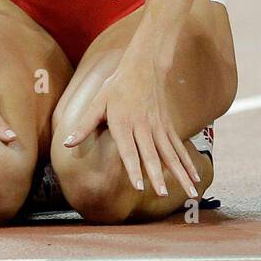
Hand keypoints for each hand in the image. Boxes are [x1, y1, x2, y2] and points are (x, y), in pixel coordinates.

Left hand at [62, 52, 199, 199]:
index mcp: (124, 123)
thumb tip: (66, 144)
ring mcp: (159, 126)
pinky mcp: (168, 126)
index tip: (139, 187)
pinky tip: (194, 176)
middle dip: (158, 176)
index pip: (129, 150)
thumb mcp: (97, 103)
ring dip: (180, 173)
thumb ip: (84, 125)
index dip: (134, 168)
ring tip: (190, 192)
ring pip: (171, 153)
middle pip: (152, 154)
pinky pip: (179, 147)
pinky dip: (187, 162)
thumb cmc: (116, 86)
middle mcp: (144, 127)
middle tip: (162, 194)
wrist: (143, 67)